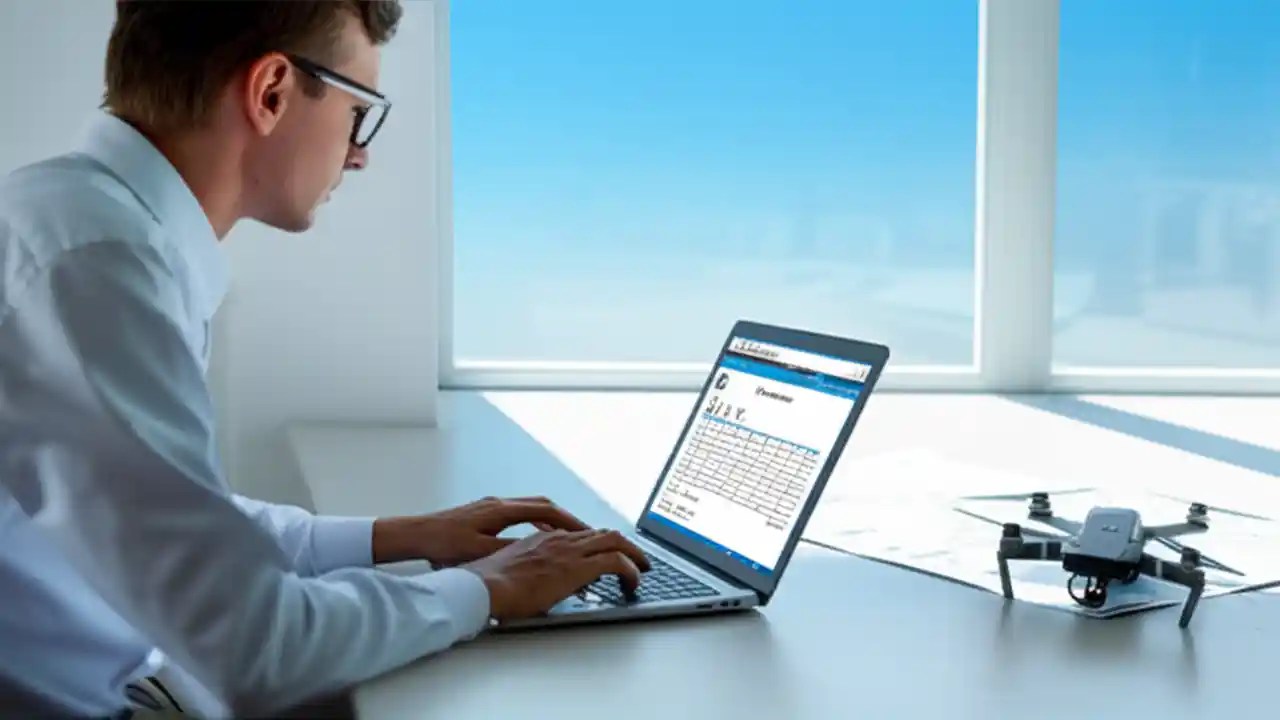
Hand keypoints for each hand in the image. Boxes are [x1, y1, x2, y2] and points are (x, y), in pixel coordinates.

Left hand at [372, 495, 594, 566]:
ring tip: (569, 536)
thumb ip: (509, 549)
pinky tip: (537, 536)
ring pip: (531, 508)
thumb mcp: (479, 551)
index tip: (588, 533)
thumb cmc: (442, 544)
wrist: (414, 533)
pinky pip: (519, 513)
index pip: (546, 510)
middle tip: (587, 533)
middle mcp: (499, 503)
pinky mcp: (483, 514)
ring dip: (552, 519)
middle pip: (543, 505)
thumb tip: (538, 549)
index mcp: (501, 510)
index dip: (570, 522)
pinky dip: (535, 522)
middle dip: (567, 518)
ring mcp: (491, 506)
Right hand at [461, 528, 651, 619]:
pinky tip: (633, 582)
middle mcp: (560, 539)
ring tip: (642, 569)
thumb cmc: (489, 585)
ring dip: (633, 554)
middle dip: (625, 544)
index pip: (581, 534)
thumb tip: (545, 583)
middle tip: (636, 558)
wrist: (482, 587)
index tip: (609, 552)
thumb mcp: (514, 570)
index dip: (600, 542)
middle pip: (604, 533)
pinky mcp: (577, 568)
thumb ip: (533, 570)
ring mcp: (569, 551)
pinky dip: (630, 569)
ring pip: (615, 541)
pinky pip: (616, 562)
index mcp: (543, 539)